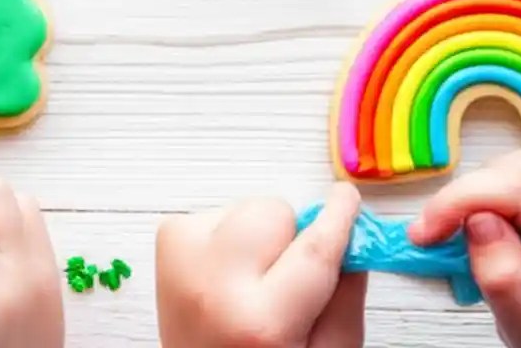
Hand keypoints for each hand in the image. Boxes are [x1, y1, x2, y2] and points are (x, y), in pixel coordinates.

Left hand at [155, 183, 366, 347]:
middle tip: (284, 272)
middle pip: (272, 212)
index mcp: (262, 322)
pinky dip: (227, 233)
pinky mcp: (167, 242)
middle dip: (289, 232)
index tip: (347, 198)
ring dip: (256, 232)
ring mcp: (182, 260)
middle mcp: (214, 286)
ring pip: (244, 206)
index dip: (336, 218)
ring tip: (249, 277)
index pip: (312, 250)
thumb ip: (345, 299)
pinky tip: (225, 271)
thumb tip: (353, 238)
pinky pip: (216, 212)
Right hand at [408, 151, 520, 347]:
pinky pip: (519, 168)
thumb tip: (476, 223)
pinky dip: (499, 195)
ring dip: (482, 201)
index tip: (422, 235)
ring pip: (507, 165)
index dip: (458, 201)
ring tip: (488, 248)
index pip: (517, 186)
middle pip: (507, 172)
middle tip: (450, 251)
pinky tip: (508, 230)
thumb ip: (508, 284)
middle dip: (466, 205)